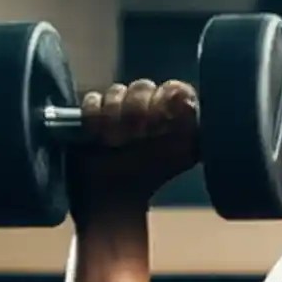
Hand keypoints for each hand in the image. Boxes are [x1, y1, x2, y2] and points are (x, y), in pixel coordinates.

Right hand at [70, 79, 198, 214]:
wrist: (116, 194)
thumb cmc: (154, 173)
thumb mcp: (182, 152)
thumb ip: (189, 124)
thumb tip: (185, 97)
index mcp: (174, 110)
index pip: (174, 88)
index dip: (166, 101)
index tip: (159, 123)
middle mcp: (149, 103)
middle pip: (143, 87)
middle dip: (137, 113)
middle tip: (134, 138)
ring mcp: (119, 105)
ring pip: (117, 91)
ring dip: (114, 119)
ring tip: (115, 143)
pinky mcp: (92, 111)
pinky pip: (93, 100)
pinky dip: (94, 118)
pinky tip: (97, 137)